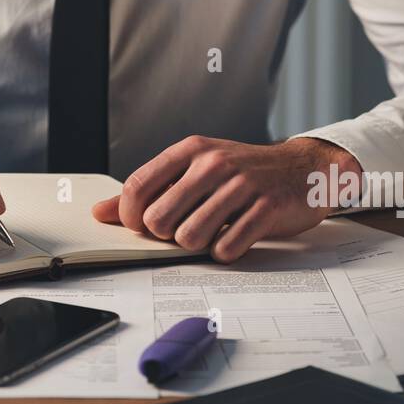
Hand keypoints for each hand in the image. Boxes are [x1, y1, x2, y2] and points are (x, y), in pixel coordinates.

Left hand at [91, 135, 361, 262]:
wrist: (303, 168)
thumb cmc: (243, 172)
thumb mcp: (195, 170)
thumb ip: (149, 191)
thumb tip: (100, 212)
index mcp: (190, 151)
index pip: (138, 186)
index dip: (131, 217)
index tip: (144, 227)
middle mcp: (213, 163)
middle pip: (159, 218)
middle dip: (166, 236)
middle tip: (183, 230)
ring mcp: (241, 185)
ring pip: (190, 236)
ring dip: (196, 246)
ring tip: (210, 235)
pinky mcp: (267, 208)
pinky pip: (227, 247)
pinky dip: (225, 252)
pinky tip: (233, 240)